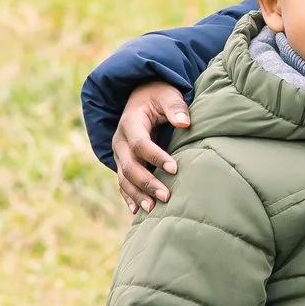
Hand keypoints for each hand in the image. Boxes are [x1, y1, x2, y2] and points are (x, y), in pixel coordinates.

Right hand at [114, 80, 191, 211]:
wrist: (141, 97)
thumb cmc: (159, 96)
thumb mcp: (168, 94)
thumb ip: (175, 107)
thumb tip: (184, 123)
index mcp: (130, 123)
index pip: (140, 144)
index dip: (156, 157)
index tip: (175, 169)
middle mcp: (120, 141)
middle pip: (129, 165)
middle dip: (147, 182)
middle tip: (166, 196)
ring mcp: (119, 154)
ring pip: (124, 178)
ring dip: (138, 194)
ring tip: (153, 209)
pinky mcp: (123, 163)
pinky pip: (122, 183)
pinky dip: (129, 196)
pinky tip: (138, 211)